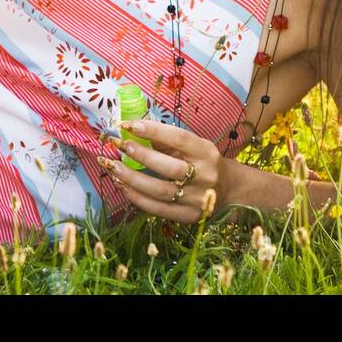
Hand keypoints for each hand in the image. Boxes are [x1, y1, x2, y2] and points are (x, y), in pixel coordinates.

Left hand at [100, 118, 234, 223]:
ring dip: (133, 179)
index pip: (180, 139)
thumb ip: (168, 140)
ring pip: (160, 191)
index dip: (154, 131)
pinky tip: (123, 187)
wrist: (228, 190)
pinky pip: (158, 209)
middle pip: (170, 168)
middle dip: (142, 156)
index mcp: (206, 153)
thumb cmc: (203, 163)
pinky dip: (137, 198)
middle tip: (121, 147)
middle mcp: (205, 176)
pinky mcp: (188, 216)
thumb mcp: (194, 146)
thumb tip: (136, 131)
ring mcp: (197, 199)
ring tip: (114, 168)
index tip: (130, 125)